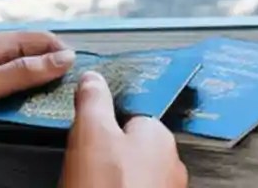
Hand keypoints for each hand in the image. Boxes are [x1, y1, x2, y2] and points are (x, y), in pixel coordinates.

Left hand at [0, 31, 74, 157]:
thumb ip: (21, 72)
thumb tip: (62, 58)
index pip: (41, 39)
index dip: (64, 54)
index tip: (83, 75)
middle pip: (31, 54)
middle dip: (53, 69)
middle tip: (69, 93)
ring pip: (16, 72)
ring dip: (34, 86)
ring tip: (46, 104)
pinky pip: (0, 88)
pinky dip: (14, 98)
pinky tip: (15, 113)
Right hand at [62, 71, 187, 187]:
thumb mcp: (91, 134)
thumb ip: (93, 102)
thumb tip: (92, 79)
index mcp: (158, 135)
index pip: (131, 119)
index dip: (105, 129)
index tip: (89, 139)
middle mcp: (170, 162)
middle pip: (133, 149)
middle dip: (110, 157)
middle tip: (86, 167)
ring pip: (135, 176)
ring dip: (116, 180)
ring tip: (93, 186)